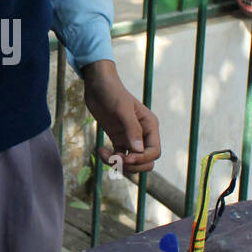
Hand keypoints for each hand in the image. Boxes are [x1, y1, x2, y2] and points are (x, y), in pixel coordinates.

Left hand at [82, 60, 160, 174]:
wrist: (97, 85)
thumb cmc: (112, 92)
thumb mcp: (122, 109)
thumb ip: (132, 129)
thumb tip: (139, 151)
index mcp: (150, 126)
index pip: (154, 152)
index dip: (142, 159)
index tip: (125, 158)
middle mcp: (143, 134)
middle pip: (146, 162)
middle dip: (132, 166)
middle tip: (115, 159)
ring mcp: (130, 138)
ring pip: (133, 163)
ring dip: (119, 165)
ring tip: (104, 155)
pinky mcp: (118, 139)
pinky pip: (119, 157)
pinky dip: (110, 159)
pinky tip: (100, 150)